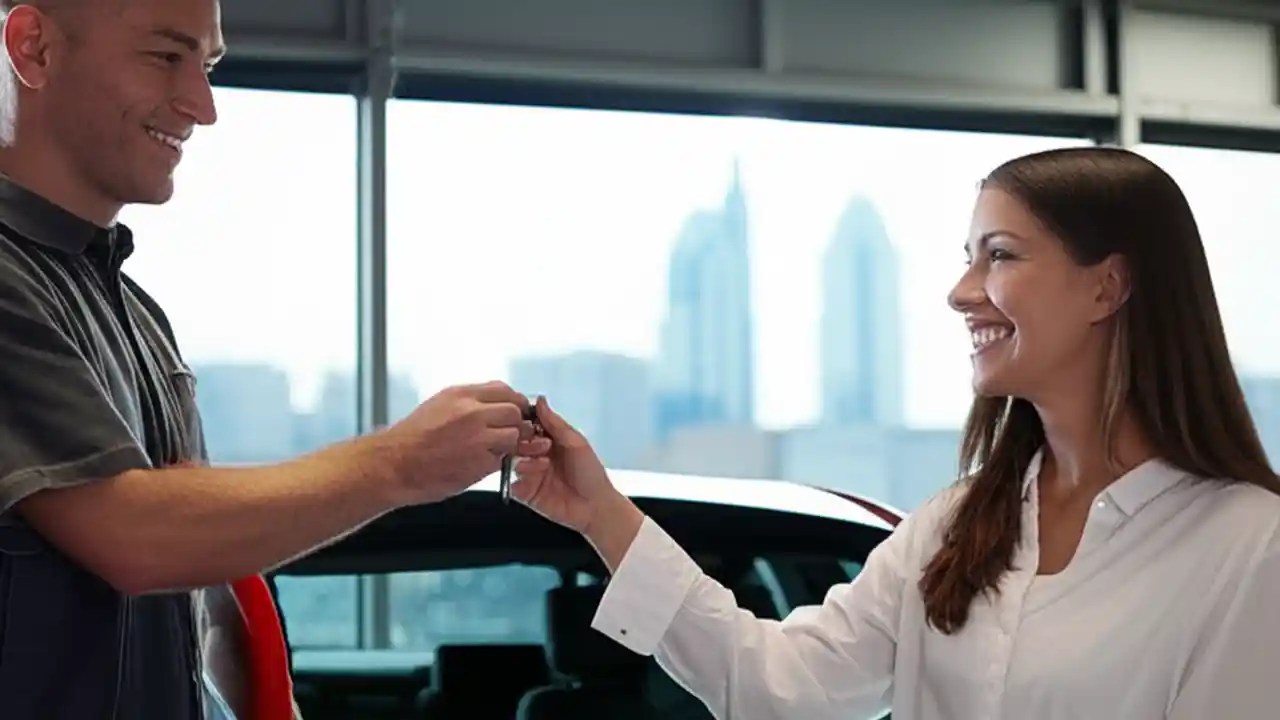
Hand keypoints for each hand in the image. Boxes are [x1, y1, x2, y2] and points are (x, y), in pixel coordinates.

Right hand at [381, 381, 546, 504]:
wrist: (394, 465)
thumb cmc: (411, 439)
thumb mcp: (439, 405)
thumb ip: (468, 401)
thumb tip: (494, 402)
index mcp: (461, 395)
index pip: (505, 391)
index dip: (514, 402)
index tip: (514, 411)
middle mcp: (472, 412)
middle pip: (515, 411)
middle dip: (515, 423)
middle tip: (509, 433)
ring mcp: (478, 438)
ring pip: (514, 435)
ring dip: (509, 444)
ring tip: (491, 450)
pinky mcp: (480, 462)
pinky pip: (502, 459)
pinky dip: (496, 463)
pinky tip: (478, 463)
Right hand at [511, 397, 637, 538]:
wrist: (596, 507)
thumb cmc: (591, 474)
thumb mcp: (576, 443)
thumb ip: (555, 423)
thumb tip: (540, 400)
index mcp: (550, 441)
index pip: (528, 426)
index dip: (525, 423)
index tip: (525, 422)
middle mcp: (538, 456)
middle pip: (517, 444)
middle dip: (524, 443)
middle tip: (541, 447)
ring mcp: (532, 474)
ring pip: (513, 463)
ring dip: (525, 462)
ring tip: (542, 466)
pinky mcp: (527, 493)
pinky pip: (513, 485)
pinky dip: (518, 482)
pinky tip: (530, 481)